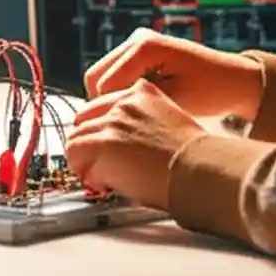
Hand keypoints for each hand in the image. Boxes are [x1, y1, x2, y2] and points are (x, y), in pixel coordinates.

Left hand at [65, 78, 206, 209]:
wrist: (200, 169)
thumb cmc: (194, 158)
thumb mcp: (170, 124)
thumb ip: (144, 124)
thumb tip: (126, 147)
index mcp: (142, 93)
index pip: (103, 106)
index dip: (102, 130)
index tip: (110, 148)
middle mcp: (124, 103)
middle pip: (84, 119)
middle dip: (90, 143)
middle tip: (103, 165)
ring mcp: (111, 122)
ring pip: (75, 138)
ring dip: (86, 160)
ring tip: (105, 177)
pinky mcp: (102, 144)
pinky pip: (74, 155)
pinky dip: (84, 171)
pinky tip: (104, 182)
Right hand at [84, 28, 263, 117]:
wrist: (234, 80)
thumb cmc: (210, 92)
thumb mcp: (174, 102)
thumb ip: (137, 106)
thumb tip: (104, 117)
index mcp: (144, 47)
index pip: (104, 85)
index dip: (111, 111)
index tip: (128, 129)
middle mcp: (137, 38)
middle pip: (95, 76)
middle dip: (107, 103)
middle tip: (132, 123)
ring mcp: (136, 42)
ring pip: (101, 77)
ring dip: (114, 98)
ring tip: (143, 112)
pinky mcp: (139, 51)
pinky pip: (115, 75)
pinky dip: (123, 92)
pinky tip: (145, 103)